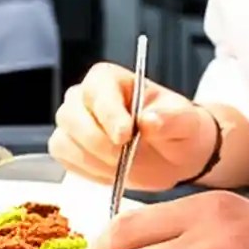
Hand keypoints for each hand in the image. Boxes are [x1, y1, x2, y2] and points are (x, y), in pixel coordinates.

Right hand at [49, 63, 217, 190]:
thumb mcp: (185, 121)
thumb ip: (170, 118)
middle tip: (124, 156)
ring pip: (63, 141)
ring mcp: (73, 122)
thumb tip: (149, 121)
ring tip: (123, 164)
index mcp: (110, 78)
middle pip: (71, 116)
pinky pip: (65, 159)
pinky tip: (111, 170)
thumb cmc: (176, 128)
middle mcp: (84, 96)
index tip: (125, 135)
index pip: (97, 90)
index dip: (108, 114)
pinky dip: (87, 170)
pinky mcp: (68, 147)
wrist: (171, 154)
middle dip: (98, 142)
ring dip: (93, 159)